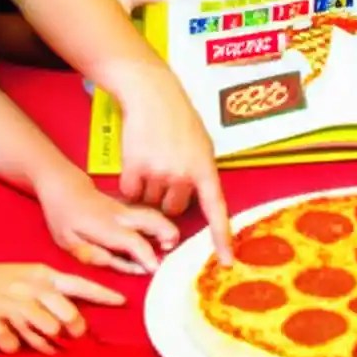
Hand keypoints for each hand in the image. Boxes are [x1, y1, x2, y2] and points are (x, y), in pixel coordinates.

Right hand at [0, 261, 124, 353]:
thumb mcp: (25, 277)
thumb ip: (51, 293)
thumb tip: (78, 318)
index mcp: (39, 274)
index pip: (78, 284)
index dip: (102, 294)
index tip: (123, 301)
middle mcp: (27, 287)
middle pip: (65, 315)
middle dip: (72, 330)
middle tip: (71, 336)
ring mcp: (7, 304)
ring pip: (43, 333)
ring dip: (44, 343)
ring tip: (36, 339)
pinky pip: (12, 345)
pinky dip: (10, 345)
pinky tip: (3, 335)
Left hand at [38, 175, 179, 273]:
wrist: (65, 187)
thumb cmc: (64, 217)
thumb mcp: (68, 241)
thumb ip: (91, 253)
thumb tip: (113, 263)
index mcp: (105, 226)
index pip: (132, 241)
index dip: (146, 256)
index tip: (154, 269)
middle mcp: (121, 216)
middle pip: (152, 220)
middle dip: (168, 234)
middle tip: (170, 250)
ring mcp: (127, 208)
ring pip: (154, 214)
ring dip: (167, 228)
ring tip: (169, 243)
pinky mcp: (129, 206)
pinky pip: (148, 214)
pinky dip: (159, 224)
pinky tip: (161, 236)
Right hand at [118, 86, 232, 264]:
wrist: (152, 96)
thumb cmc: (179, 119)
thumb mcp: (202, 144)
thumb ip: (201, 173)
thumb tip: (199, 200)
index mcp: (204, 169)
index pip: (217, 209)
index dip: (221, 236)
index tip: (226, 261)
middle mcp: (183, 175)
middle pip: (174, 210)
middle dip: (169, 197)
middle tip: (167, 170)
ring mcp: (158, 173)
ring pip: (151, 202)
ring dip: (149, 188)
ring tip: (153, 159)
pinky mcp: (134, 169)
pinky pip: (131, 193)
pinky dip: (131, 183)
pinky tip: (137, 161)